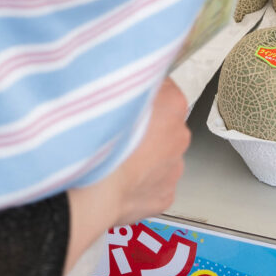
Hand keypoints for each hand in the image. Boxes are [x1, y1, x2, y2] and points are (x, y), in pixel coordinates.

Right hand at [64, 80, 189, 268]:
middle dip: (146, 129)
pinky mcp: (165, 195)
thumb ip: (129, 85)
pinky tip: (119, 182)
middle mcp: (180, 136)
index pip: (163, 89)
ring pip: (159, 156)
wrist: (95, 193)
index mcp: (173, 105)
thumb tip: (130, 79)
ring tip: (116, 161)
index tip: (127, 104)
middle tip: (118, 134)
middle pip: (164, 125)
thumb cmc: (99, 143)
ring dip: (143, 157)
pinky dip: (139, 183)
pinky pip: (152, 184)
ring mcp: (174, 168)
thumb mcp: (110, 93)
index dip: (142, 96)